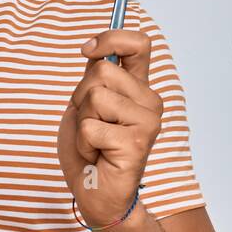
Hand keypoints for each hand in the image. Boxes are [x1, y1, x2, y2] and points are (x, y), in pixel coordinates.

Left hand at [56, 29, 164, 226]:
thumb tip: (95, 51)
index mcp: (139, 88)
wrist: (93, 192)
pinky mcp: (137, 142)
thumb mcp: (86, 105)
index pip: (139, 44)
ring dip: (82, 122)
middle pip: (102, 71)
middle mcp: (150, 102)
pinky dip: (82, 142)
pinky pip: (90, 126)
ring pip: (95, 97)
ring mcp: (148, 121)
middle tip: (89, 125)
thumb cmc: (88, 149)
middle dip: (81, 98)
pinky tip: (96, 155)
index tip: (87, 50)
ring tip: (93, 141)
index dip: (112, 39)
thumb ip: (95, 77)